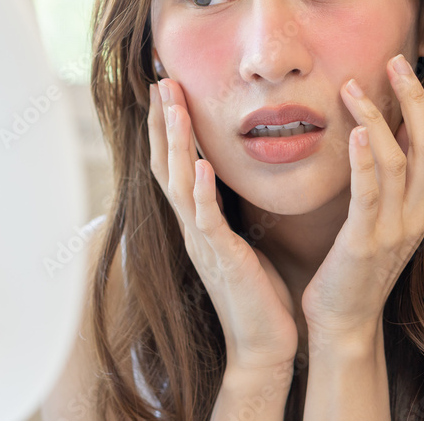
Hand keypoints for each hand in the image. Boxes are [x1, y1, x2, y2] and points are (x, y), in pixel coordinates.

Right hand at [148, 78, 298, 371]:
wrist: (263, 344)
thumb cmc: (257, 290)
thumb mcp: (241, 236)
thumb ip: (230, 205)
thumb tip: (230, 174)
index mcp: (197, 218)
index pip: (175, 161)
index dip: (167, 124)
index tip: (167, 86)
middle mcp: (191, 225)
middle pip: (165, 163)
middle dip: (161, 121)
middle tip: (161, 80)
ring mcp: (202, 242)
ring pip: (178, 183)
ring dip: (174, 143)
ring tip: (172, 106)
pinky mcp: (220, 259)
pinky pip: (206, 220)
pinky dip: (200, 192)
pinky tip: (200, 165)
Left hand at [300, 53, 423, 348]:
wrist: (345, 318)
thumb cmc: (357, 261)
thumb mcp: (385, 213)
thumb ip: (393, 176)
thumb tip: (389, 126)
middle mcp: (421, 213)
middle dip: (418, 98)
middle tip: (398, 60)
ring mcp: (396, 228)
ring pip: (402, 161)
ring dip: (381, 117)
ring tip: (355, 85)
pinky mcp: (365, 242)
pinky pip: (370, 194)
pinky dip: (366, 160)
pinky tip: (357, 131)